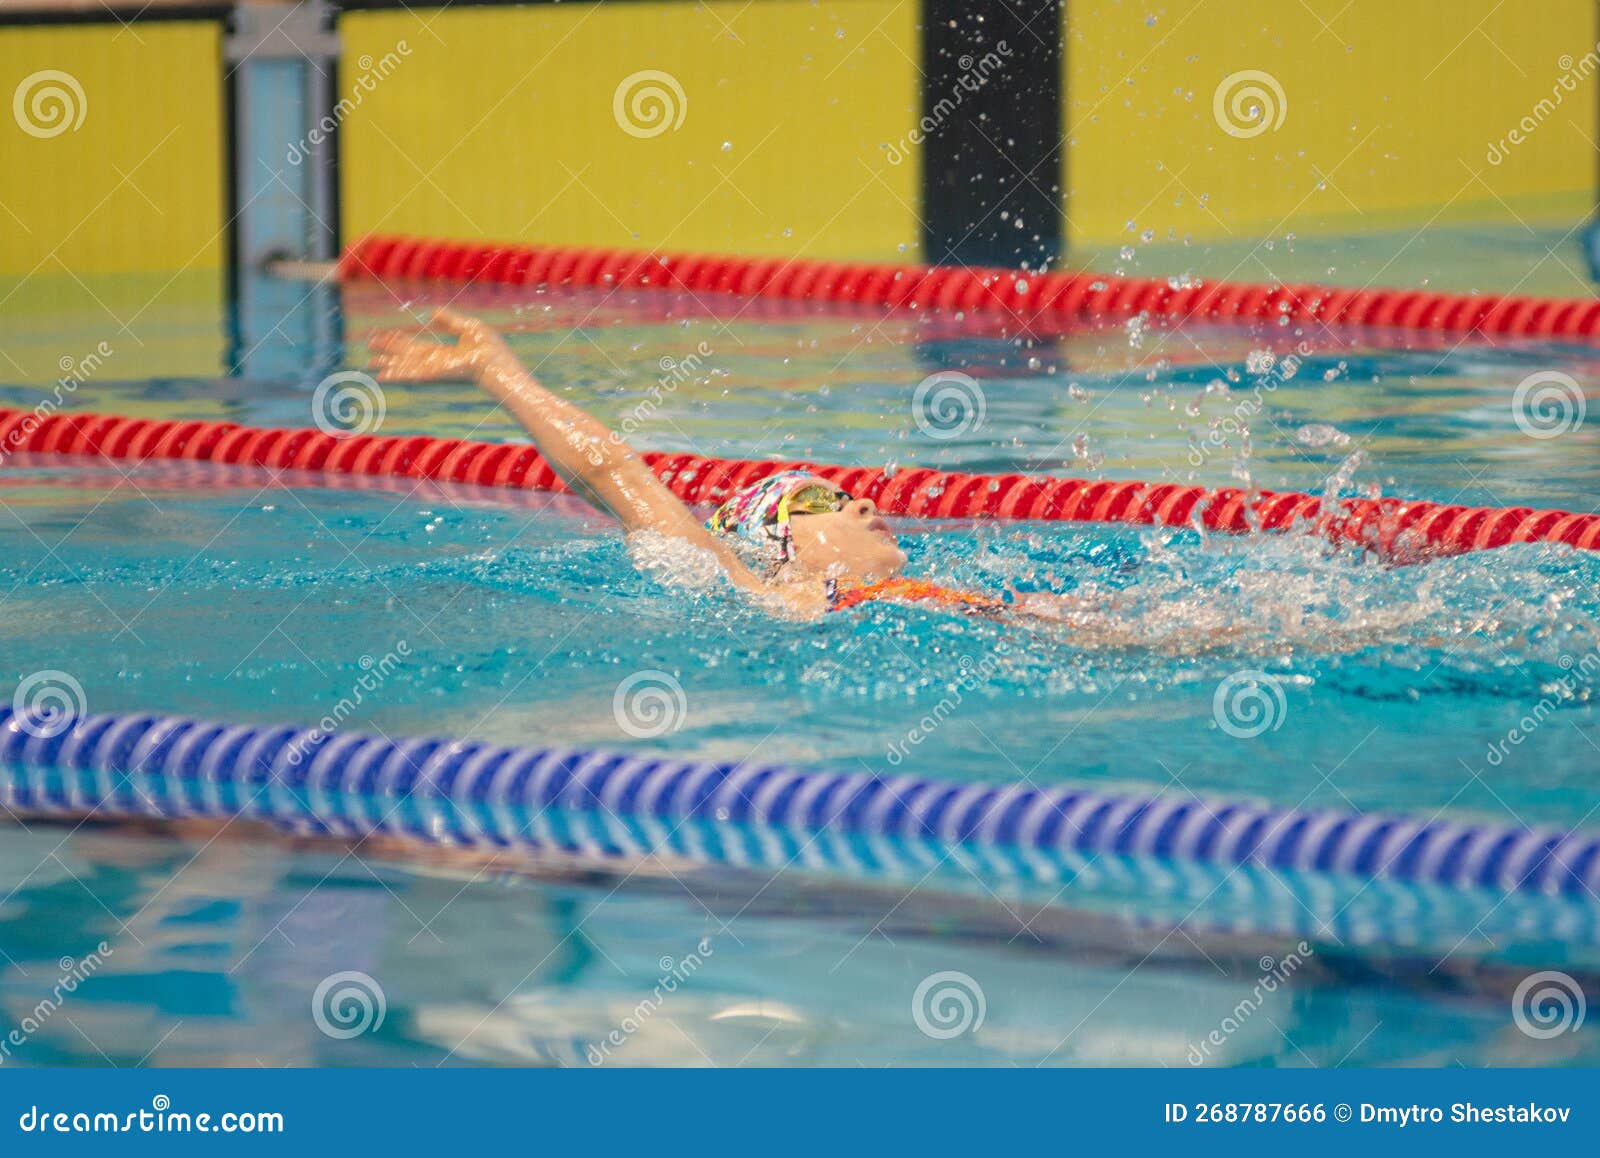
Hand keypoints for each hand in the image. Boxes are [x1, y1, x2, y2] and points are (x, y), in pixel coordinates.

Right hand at [367, 308, 518, 385]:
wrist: (495, 361)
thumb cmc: (489, 347)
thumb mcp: (468, 327)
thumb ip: (449, 320)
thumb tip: (432, 311)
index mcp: (444, 352)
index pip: (416, 346)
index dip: (399, 340)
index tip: (384, 335)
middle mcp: (435, 362)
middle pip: (406, 355)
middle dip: (388, 351)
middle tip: (370, 347)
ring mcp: (433, 369)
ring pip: (404, 365)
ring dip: (387, 364)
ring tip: (370, 364)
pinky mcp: (433, 374)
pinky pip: (410, 374)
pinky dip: (395, 375)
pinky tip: (381, 377)